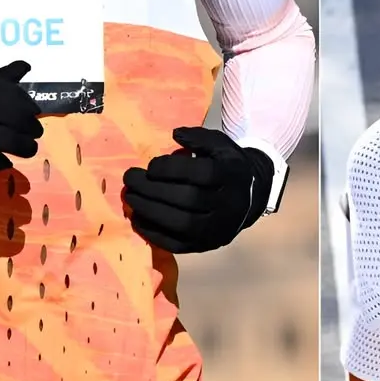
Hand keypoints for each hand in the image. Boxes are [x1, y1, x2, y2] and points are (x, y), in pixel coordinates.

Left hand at [122, 127, 273, 252]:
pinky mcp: (205, 246)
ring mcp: (216, 229)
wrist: (249, 197)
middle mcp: (227, 204)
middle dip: (154, 189)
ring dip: (150, 211)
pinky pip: (177, 245)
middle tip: (130, 179)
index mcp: (231, 175)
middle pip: (188, 199)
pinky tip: (137, 219)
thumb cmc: (226, 166)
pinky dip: (154, 234)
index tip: (151, 166)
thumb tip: (176, 134)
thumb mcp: (219, 145)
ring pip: (182, 224)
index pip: (201, 174)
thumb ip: (199, 137)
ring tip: (130, 197)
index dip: (171, 169)